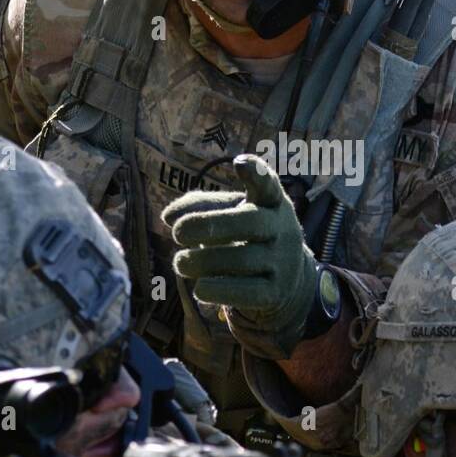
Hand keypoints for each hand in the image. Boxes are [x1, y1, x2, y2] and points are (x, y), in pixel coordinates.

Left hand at [162, 154, 317, 358]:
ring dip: (203, 261)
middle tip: (176, 233)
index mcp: (272, 204)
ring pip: (243, 259)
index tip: (240, 163)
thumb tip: (168, 216)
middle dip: (209, 225)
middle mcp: (283, 230)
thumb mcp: (232, 215)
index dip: (256, 174)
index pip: (268, 185)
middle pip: (250, 222)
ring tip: (180, 262)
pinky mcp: (275, 293)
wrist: (286, 283)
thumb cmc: (248, 238)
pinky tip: (199, 288)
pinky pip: (247, 292)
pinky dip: (219, 290)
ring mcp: (283, 262)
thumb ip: (200, 206)